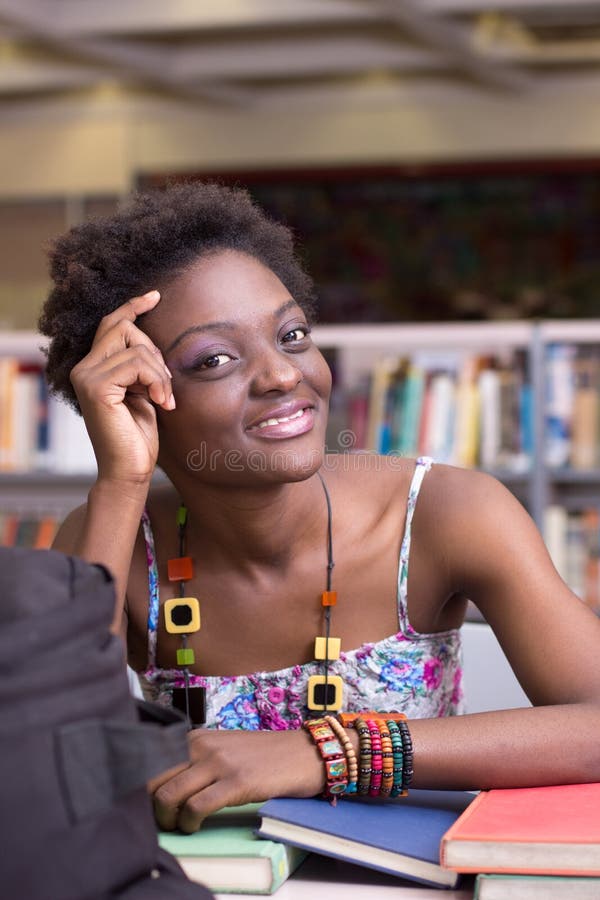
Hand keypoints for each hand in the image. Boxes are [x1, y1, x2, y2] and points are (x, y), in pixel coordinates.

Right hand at [70, 290, 173, 483]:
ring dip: (160, 372)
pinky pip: (137, 363)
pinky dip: (157, 380)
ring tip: (164, 399)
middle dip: (154, 351)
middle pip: (124, 328)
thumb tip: (150, 336)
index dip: (132, 307)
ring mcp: (86, 376)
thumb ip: (140, 365)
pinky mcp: (97, 387)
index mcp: (92, 367)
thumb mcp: (143, 391)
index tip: (155, 296)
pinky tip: (162, 403)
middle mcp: (83, 368)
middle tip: (164, 386)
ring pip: (135, 347)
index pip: (110, 324)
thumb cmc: (138, 435)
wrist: (129, 470)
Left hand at [149, 729, 324, 832]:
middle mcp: (202, 745)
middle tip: (161, 820)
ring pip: (169, 794)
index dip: (143, 786)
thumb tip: (167, 784)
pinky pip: (196, 807)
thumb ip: (197, 759)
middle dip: (150, 805)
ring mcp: (219, 763)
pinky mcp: (236, 782)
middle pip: (153, 778)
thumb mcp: (224, 748)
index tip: (148, 803)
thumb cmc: (264, 755)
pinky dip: (188, 823)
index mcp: (197, 737)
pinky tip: (195, 826)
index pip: (151, 760)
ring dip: (165, 818)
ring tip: (176, 826)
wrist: (303, 753)